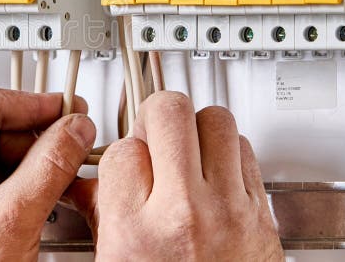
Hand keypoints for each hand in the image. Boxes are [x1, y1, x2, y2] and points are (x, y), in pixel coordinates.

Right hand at [70, 92, 282, 260]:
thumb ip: (101, 217)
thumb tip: (83, 184)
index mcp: (137, 231)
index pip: (120, 149)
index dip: (118, 151)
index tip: (123, 161)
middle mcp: (185, 213)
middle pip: (167, 112)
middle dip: (153, 117)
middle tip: (152, 136)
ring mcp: (229, 210)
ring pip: (213, 120)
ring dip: (195, 130)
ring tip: (186, 150)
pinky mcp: (261, 214)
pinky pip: (246, 150)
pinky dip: (228, 152)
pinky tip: (214, 172)